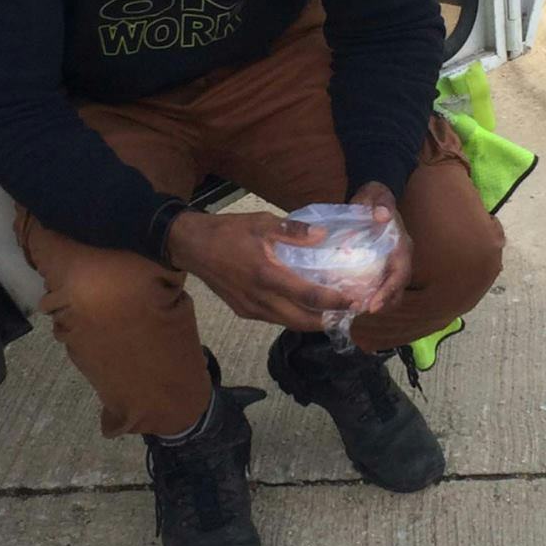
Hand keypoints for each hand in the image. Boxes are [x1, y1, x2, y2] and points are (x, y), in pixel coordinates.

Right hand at [165, 209, 348, 331]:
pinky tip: (303, 306)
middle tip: (349, 312)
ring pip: (288, 323)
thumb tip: (323, 235)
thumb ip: (293, 230)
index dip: (334, 302)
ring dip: (311, 321)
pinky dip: (293, 316)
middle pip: (301, 321)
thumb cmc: (227, 232)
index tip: (354, 301)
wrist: (191, 247)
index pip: (308, 296)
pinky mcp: (243, 311)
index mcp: (266, 275)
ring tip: (332, 312)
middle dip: (328, 321)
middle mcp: (260, 298)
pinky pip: (274, 319)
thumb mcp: (261, 222)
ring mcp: (251, 308)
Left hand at [348, 182, 412, 315]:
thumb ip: (378, 202)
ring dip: (378, 304)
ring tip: (356, 311)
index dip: (388, 291)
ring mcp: (393, 264)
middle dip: (384, 304)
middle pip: (398, 289)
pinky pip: (381, 287)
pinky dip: (371, 297)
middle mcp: (401, 258)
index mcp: (402, 245)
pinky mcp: (383, 267)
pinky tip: (352, 302)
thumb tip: (383, 216)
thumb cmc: (375, 197)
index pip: (400, 273)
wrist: (375, 198)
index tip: (373, 305)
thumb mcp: (376, 194)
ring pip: (392, 292)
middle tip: (362, 313)